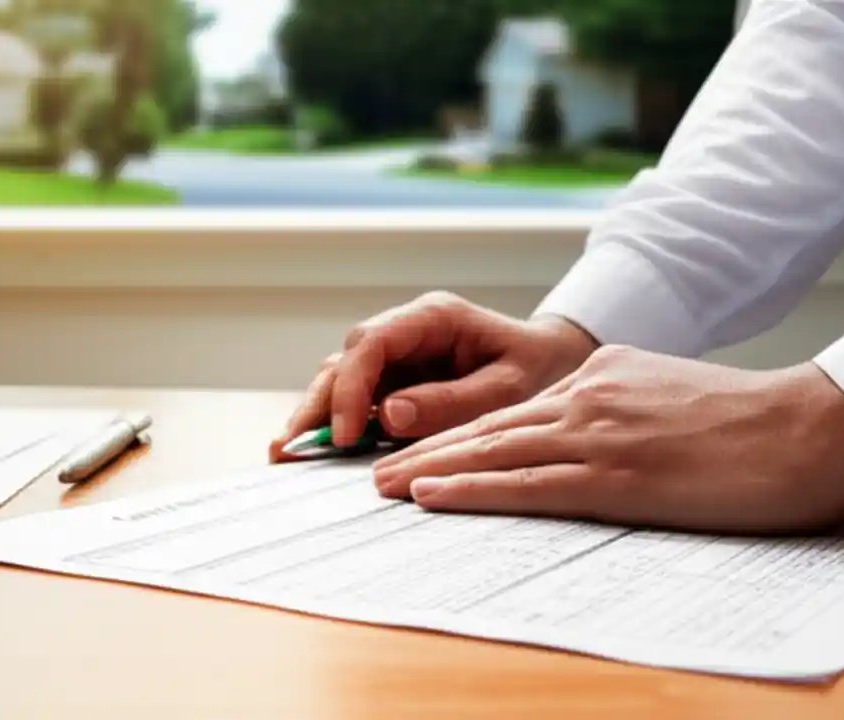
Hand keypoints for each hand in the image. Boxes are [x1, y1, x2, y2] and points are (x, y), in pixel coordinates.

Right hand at [269, 292, 598, 461]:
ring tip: (287, 452)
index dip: (351, 389)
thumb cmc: (540, 369)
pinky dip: (335, 422)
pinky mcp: (396, 378)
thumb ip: (453, 401)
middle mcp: (406, 330)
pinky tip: (313, 449)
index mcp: (433, 317)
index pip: (371, 344)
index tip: (346, 435)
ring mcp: (398, 354)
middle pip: (345, 360)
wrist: (555, 361)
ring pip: (341, 377)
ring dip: (315, 414)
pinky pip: (356, 396)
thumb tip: (389, 414)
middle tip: (289, 448)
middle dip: (315, 404)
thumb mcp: (510, 388)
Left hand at [373, 346, 843, 533]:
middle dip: (424, 450)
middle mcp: (583, 400)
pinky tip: (434, 495)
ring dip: (431, 471)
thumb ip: (613, 399)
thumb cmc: (740, 419)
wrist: (800, 426)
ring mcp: (595, 435)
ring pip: (493, 452)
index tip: (416, 451)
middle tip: (374, 470)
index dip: (456, 433)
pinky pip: (527, 483)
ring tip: (383, 486)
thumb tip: (582, 421)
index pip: (509, 411)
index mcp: (596, 379)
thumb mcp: (661, 389)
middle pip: (485, 428)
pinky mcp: (614, 474)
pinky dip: (472, 489)